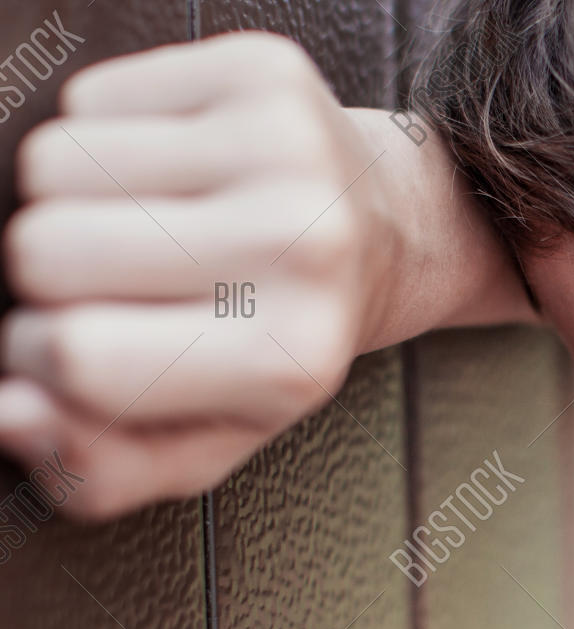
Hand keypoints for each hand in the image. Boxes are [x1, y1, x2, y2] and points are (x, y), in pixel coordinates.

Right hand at [0, 32, 406, 519]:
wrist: (390, 238)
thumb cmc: (284, 345)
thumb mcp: (210, 440)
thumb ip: (102, 464)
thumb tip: (8, 414)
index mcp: (287, 357)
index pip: (76, 355)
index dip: (40, 357)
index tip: (75, 351)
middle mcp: (299, 248)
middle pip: (42, 248)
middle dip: (52, 276)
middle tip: (129, 289)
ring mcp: (285, 151)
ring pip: (50, 162)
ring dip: (73, 201)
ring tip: (154, 230)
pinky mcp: (261, 74)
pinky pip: (87, 95)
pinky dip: (105, 137)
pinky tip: (172, 175)